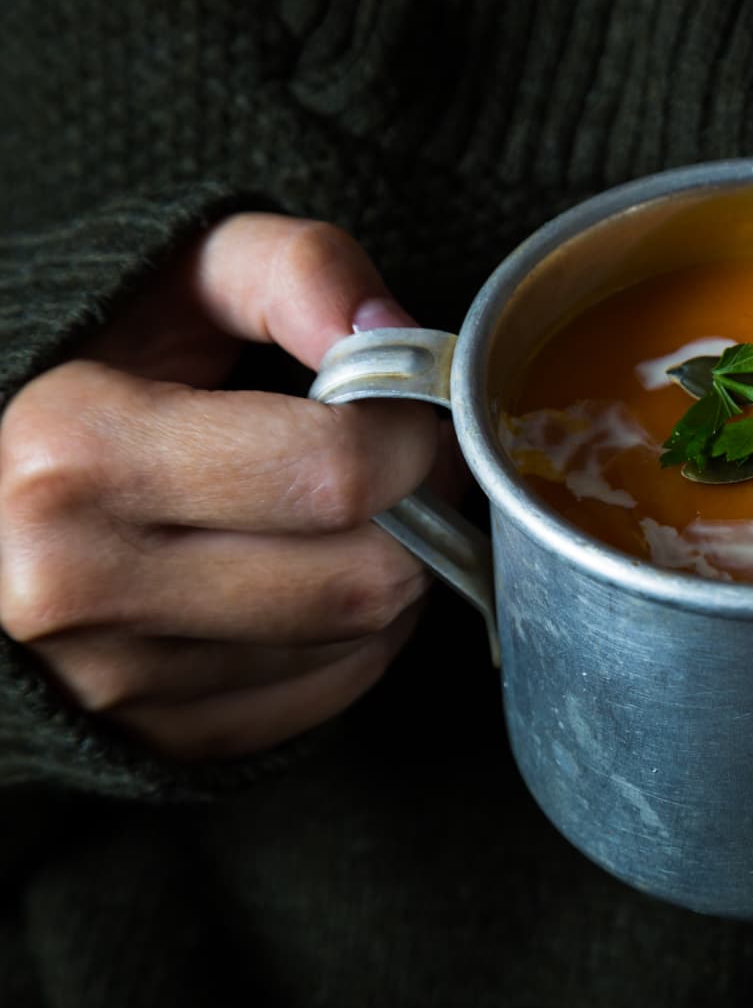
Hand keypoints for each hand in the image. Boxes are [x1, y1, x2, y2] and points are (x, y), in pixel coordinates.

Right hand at [0, 214, 454, 758]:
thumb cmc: (97, 376)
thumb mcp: (178, 285)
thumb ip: (292, 271)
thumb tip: (399, 333)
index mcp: (76, 455)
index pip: (334, 471)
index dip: (411, 435)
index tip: (409, 411)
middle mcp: (79, 585)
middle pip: (364, 574)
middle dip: (422, 510)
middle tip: (410, 464)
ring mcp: (115, 679)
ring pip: (360, 639)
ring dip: (397, 571)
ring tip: (356, 512)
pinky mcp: (157, 735)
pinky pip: (329, 694)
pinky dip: (357, 636)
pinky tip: (316, 573)